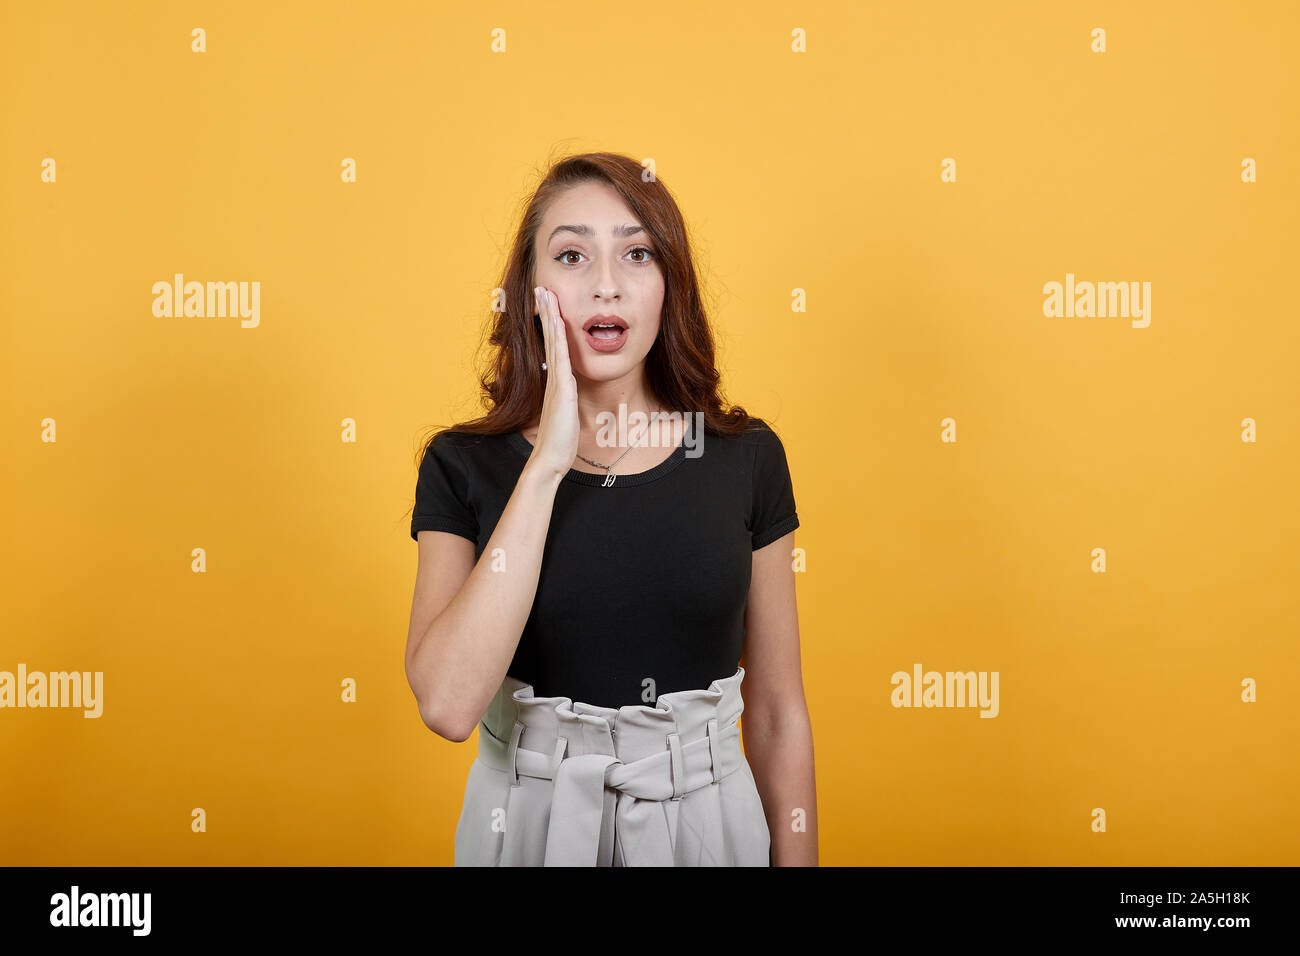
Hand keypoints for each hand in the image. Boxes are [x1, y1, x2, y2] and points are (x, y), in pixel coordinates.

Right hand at [530, 286, 578, 478]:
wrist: (550, 458)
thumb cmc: (559, 441)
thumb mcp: (565, 414)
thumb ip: (566, 400)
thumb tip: (569, 393)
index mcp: (556, 381)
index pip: (552, 345)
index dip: (550, 324)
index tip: (547, 304)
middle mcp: (553, 377)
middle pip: (549, 337)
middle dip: (546, 312)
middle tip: (542, 289)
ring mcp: (556, 381)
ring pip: (552, 342)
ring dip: (549, 317)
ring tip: (545, 295)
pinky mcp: (561, 388)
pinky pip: (559, 357)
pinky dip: (558, 338)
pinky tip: (558, 321)